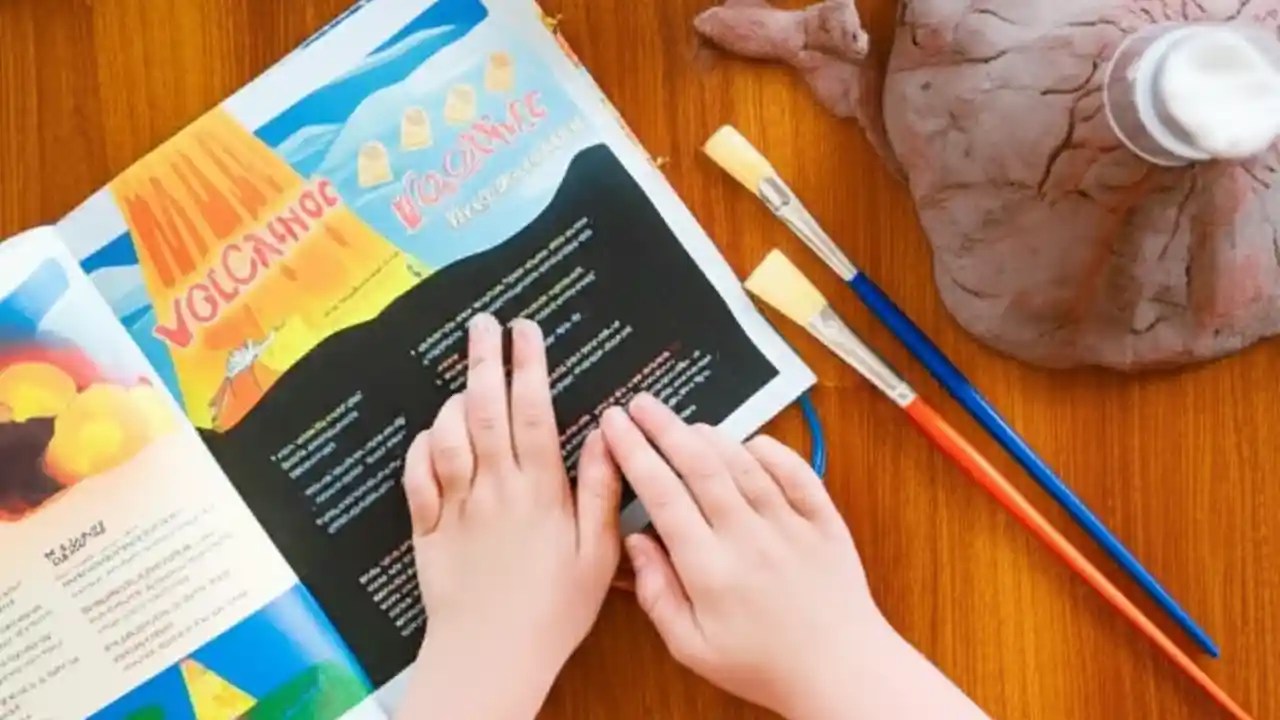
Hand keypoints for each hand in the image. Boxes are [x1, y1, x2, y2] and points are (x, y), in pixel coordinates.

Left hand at [397, 314, 621, 719]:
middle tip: (483, 324)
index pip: (532, 412)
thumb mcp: (596, 554)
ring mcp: (457, 507)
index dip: (528, 364)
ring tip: (464, 380)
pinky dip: (421, 446)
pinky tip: (433, 434)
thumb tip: (606, 433)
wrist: (491, 657)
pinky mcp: (428, 528)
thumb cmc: (553, 611)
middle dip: (484, 359)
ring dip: (453, 400)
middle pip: (484, 409)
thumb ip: (600, 489)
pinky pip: (417, 474)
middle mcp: (494, 490)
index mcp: (540, 492)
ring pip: (447, 435)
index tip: (526, 330)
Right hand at [602, 394, 986, 719]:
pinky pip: (795, 470)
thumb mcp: (692, 648)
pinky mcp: (823, 521)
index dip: (633, 453)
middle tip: (639, 403)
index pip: (662, 494)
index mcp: (710, 569)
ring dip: (709, 435)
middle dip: (662, 427)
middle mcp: (748, 538)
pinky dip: (769, 449)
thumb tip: (635, 542)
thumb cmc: (765, 666)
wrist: (841, 672)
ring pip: (743, 462)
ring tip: (684, 422)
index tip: (614, 427)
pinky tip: (749, 442)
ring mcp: (789, 525)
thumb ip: (657, 593)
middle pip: (699, 464)